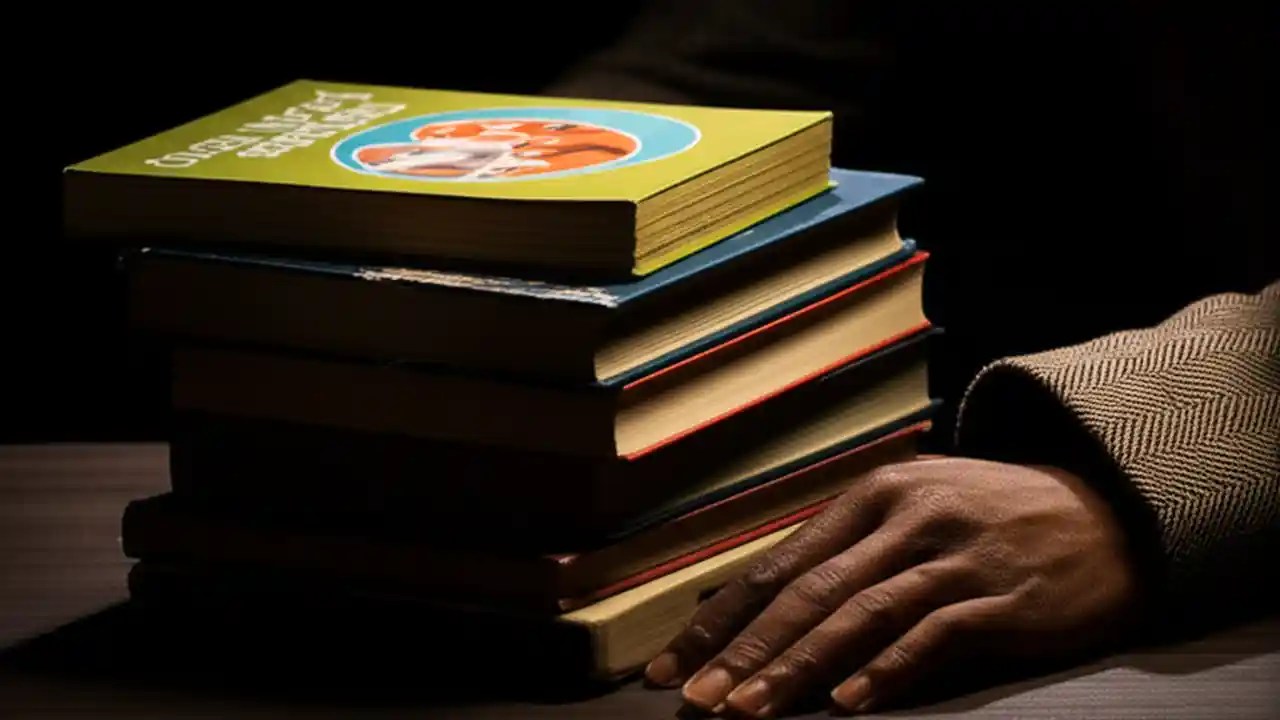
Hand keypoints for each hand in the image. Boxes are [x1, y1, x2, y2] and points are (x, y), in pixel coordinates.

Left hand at [643, 457, 1140, 716]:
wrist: (1106, 513)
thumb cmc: (991, 518)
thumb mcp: (913, 510)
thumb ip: (846, 551)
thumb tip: (761, 603)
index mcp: (873, 494)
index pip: (778, 564)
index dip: (721, 619)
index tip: (671, 665)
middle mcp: (906, 516)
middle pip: (808, 591)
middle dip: (744, 651)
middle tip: (694, 700)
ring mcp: (954, 555)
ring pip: (858, 614)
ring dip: (797, 667)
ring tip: (749, 711)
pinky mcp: (1000, 596)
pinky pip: (932, 636)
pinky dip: (886, 671)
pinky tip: (848, 706)